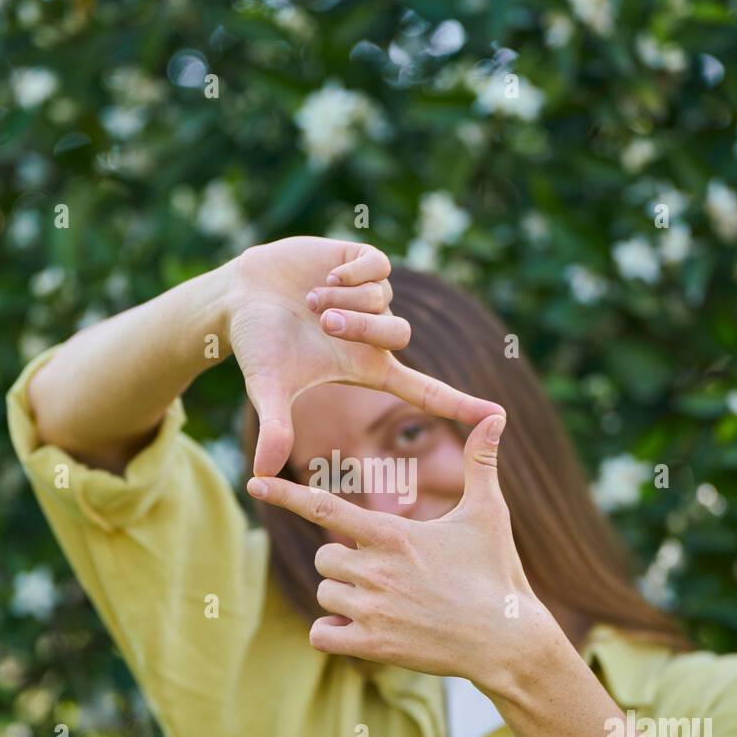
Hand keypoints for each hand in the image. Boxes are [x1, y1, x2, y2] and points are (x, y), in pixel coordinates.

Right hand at [226, 236, 503, 474]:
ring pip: (384, 299)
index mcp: (368, 368)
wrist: (240, 297)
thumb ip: (275, 428)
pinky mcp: (362, 262)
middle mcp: (377, 334)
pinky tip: (325, 278)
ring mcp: (373, 296)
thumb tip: (262, 473)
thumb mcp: (268, 389)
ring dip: (346, 301)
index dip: (459, 404)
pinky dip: (352, 274)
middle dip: (360, 327)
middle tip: (323, 324)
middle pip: (399, 333)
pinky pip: (377, 267)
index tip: (496, 417)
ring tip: (310, 302)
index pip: (424, 390)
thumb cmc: (258, 347)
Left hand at [246, 413, 558, 693]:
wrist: (507, 640)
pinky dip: (333, 631)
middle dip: (345, 562)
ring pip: (325, 593)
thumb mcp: (489, 514)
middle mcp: (374, 570)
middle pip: (325, 556)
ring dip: (344, 597)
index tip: (253, 481)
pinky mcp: (372, 646)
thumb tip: (497, 415)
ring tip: (389, 602)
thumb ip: (481, 463)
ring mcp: (371, 610)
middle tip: (387, 573)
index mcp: (392, 534)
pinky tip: (362, 628)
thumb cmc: (497, 573)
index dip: (285, 493)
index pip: (323, 507)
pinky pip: (322, 633)